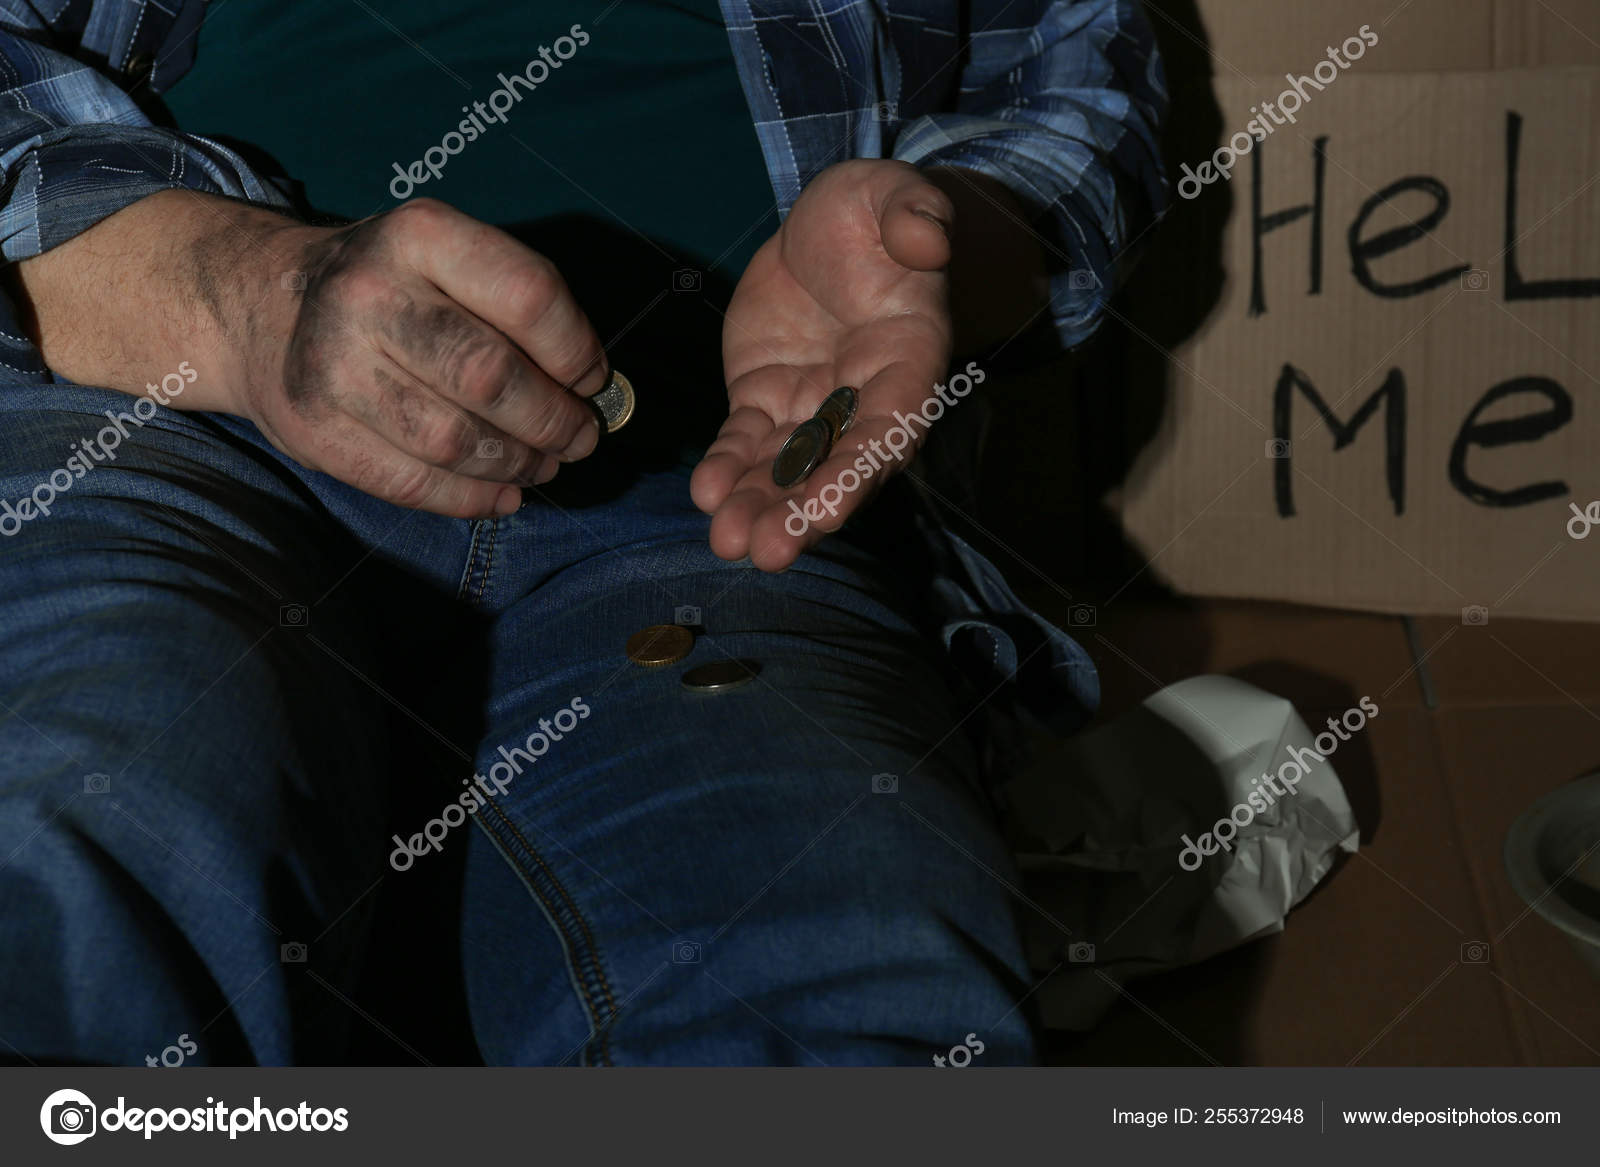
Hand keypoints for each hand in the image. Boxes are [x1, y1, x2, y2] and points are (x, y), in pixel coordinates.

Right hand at [236, 198, 607, 516]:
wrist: (261, 307)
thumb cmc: (390, 288)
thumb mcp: (446, 258)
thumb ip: (515, 307)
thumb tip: (589, 389)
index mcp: (417, 236)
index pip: (527, 296)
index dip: (575, 350)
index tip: (591, 380)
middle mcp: (367, 294)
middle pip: (490, 377)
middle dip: (554, 420)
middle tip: (579, 437)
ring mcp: (332, 366)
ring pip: (456, 440)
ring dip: (519, 463)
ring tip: (543, 463)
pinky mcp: (314, 431)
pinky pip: (414, 485)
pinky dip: (475, 499)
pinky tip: (504, 492)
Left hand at [690, 160, 953, 570]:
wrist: (824, 223)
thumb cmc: (874, 211)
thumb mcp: (895, 195)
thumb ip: (915, 215)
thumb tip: (929, 237)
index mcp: (908, 361)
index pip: (889, 428)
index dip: (859, 471)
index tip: (828, 508)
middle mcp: (862, 399)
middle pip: (834, 467)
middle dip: (800, 512)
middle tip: (766, 550)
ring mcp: (810, 404)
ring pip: (785, 468)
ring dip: (758, 507)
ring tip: (727, 541)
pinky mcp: (763, 398)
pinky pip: (744, 441)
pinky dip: (725, 468)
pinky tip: (705, 494)